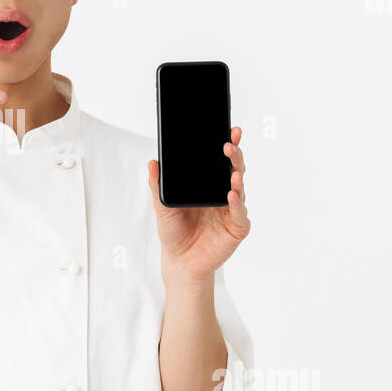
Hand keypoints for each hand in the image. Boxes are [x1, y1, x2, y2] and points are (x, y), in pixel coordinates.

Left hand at [147, 126, 250, 281]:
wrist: (180, 261)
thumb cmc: (174, 231)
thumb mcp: (162, 206)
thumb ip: (158, 185)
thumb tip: (152, 162)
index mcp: (209, 184)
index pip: (220, 159)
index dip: (227, 143)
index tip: (228, 129)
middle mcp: (224, 193)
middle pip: (233, 168)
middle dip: (234, 154)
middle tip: (229, 143)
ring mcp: (233, 209)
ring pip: (239, 188)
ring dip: (237, 176)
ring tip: (232, 169)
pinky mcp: (238, 227)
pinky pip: (239, 213)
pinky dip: (237, 203)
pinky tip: (231, 194)